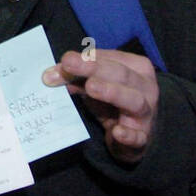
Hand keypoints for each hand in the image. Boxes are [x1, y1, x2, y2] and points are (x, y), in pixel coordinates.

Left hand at [43, 49, 158, 163]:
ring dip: (112, 92)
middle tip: (69, 64)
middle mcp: (145, 87)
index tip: (64, 61)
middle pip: (121, 73)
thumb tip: (49, 75)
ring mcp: (146, 112)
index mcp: (135, 67)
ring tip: (91, 87)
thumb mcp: (93, 86)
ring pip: (134, 100)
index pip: (109, 58)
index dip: (85, 59)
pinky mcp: (142, 137)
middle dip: (94, 67)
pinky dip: (129, 135)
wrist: (135, 134)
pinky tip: (117, 132)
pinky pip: (138, 136)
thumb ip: (73, 78)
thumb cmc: (112, 103)